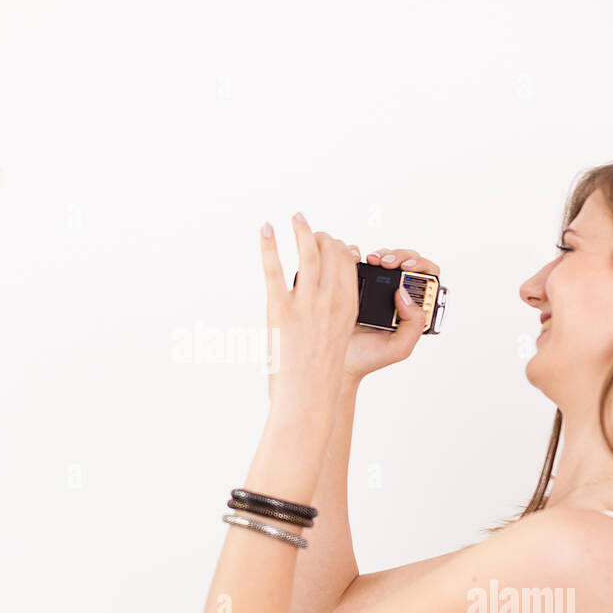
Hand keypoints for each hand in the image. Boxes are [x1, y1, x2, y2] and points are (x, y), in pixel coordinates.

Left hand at [260, 213, 358, 419]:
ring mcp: (305, 304)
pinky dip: (268, 247)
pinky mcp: (279, 310)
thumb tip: (327, 294)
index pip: (347, 262)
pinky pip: (274, 270)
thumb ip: (334, 311)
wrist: (309, 395)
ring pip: (306, 255)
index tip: (329, 242)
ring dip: (301, 231)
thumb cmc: (322, 371)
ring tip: (296, 217)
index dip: (338, 246)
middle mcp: (329, 300)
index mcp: (347, 306)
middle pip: (329, 252)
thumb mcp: (338, 335)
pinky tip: (265, 229)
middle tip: (309, 229)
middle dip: (320, 236)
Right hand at [340, 245, 434, 380]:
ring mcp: (373, 286)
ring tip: (373, 261)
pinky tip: (355, 259)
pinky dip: (356, 253)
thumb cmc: (368, 358)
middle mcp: (394, 294)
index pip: (426, 277)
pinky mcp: (351, 282)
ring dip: (382, 253)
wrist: (338, 361)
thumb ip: (414, 324)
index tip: (407, 269)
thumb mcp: (400, 347)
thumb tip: (405, 293)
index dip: (421, 267)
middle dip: (401, 256)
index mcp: (411, 307)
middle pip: (407, 261)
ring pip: (385, 256)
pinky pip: (357, 258)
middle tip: (388, 264)